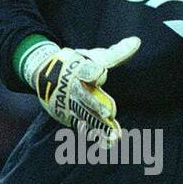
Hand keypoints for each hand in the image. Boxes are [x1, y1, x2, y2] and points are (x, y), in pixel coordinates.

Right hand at [25, 37, 140, 143]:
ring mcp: (69, 103)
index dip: (92, 71)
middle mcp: (73, 88)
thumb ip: (116, 53)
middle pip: (85, 97)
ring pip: (85, 115)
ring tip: (114, 135)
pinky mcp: (68, 115)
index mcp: (79, 69)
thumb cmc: (77, 63)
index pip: (85, 69)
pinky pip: (82, 126)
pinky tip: (107, 142)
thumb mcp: (93, 56)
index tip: (100, 73)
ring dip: (99, 125)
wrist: (44, 73)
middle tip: (109, 112)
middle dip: (95, 104)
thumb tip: (137, 41)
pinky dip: (94, 134)